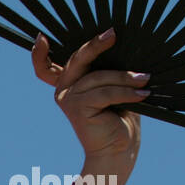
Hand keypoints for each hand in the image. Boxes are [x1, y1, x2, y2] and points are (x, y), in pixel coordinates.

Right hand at [32, 30, 143, 178]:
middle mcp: (63, 89)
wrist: (118, 150)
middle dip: (95, 45)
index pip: (46, 68)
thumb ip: (109, 70)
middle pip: (77, 60)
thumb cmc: (121, 117)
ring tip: (145, 80)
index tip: (41, 37)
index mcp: (70, 83)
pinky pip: (104, 93)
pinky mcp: (76, 109)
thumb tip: (125, 49)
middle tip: (113, 34)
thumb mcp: (115, 87)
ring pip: (98, 77)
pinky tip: (142, 94)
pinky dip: (126, 93)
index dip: (39, 53)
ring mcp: (67, 99)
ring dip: (125, 78)